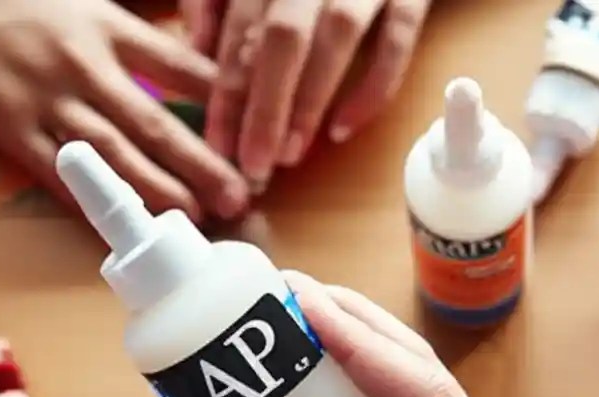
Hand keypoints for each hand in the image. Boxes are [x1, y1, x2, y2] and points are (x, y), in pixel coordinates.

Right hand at [0, 0, 248, 220]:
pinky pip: (61, 178)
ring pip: (116, 159)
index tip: (254, 132)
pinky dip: (95, 206)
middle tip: (240, 196)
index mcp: (107, 26)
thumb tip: (188, 55)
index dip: (224, 104)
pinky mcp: (9, 132)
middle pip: (157, 124)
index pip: (183, 68)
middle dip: (204, 165)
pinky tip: (124, 230)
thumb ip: (131, 26)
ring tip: (198, 219)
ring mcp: (45, 103)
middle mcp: (83, 67)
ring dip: (161, 193)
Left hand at [184, 0, 430, 189]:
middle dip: (264, 106)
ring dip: (309, 100)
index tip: (216, 145)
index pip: (239, 28)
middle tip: (253, 166)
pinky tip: (343, 128)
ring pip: (337, 36)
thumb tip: (198, 46)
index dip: (226, 90)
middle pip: (284, 36)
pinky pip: (401, 36)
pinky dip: (374, 86)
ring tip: (288, 155)